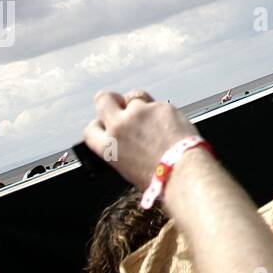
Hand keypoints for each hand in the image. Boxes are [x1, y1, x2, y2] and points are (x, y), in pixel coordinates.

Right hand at [83, 89, 199, 189]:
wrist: (182, 170)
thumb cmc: (159, 177)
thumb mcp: (127, 168)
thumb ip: (121, 148)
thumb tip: (125, 138)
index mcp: (108, 147)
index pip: (91, 128)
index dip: (99, 125)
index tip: (106, 124)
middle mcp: (120, 126)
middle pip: (103, 99)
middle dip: (110, 100)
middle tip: (120, 104)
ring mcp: (140, 112)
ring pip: (134, 95)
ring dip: (139, 102)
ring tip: (151, 117)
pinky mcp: (160, 106)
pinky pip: (157, 103)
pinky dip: (161, 111)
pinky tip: (169, 124)